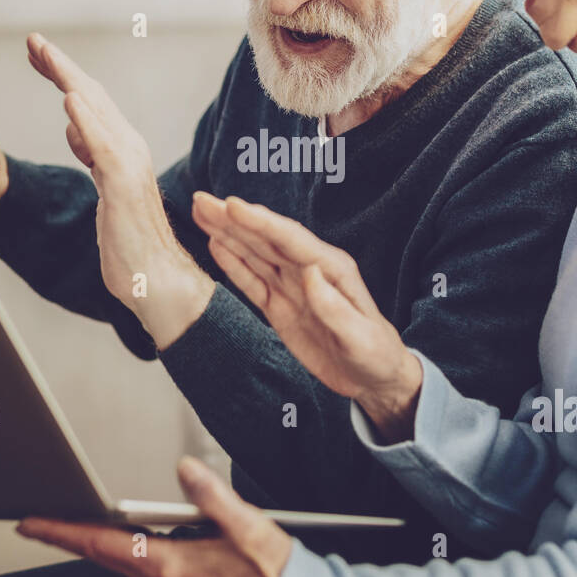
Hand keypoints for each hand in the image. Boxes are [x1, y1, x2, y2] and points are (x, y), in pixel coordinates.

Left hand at [17, 456, 292, 576]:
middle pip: (104, 556)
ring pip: (124, 568)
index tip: (30, 522)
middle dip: (72, 537)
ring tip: (83, 530)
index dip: (61, 531)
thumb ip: (215, 497)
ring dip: (103, 549)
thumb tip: (185, 469)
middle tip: (40, 523)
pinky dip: (131, 562)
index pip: (101, 543)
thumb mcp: (252, 526)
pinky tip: (138, 552)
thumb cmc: (277, 573)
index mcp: (171, 563)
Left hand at [26, 33, 213, 349]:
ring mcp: (128, 164)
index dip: (63, 75)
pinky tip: (68, 99)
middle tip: (33, 40)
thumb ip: (92, 158)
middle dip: (61, 66)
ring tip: (44, 54)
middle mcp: (129, 148)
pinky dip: (86, 120)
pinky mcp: (124, 185)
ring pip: (96, 110)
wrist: (158, 280)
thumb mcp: (103, 191)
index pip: (89, 103)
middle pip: (91, 96)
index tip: (37, 53)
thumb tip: (74, 128)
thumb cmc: (131, 244)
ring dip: (69, 78)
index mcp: (121, 150)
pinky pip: (102, 146)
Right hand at [191, 192, 422, 441]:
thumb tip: (311, 273)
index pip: (290, 239)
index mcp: (331, 268)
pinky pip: (252, 281)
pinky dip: (233, 263)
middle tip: (202, 199)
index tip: (232, 205)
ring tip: (201, 212)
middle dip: (233, 218)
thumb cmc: (375, 354)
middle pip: (265, 238)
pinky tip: (216, 244)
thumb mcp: (360, 337)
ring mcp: (292, 287)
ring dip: (227, 233)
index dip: (259, 222)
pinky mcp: (280, 307)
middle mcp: (309, 270)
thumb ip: (334, 307)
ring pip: (254, 254)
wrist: (374, 378)